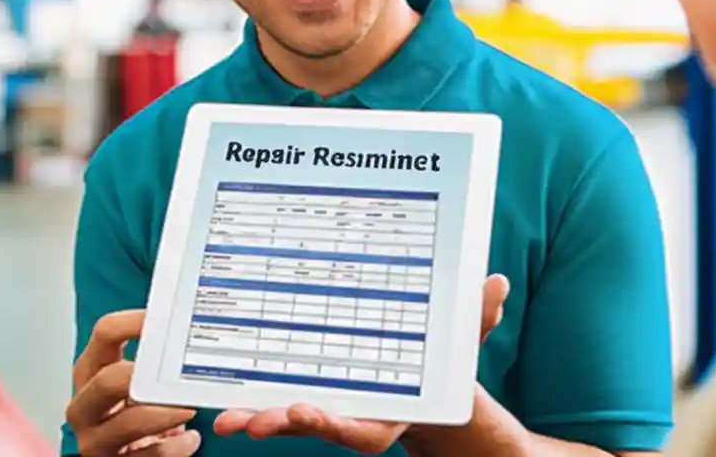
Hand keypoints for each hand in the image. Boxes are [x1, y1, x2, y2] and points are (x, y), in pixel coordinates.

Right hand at [67, 310, 200, 455]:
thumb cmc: (136, 415)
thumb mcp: (135, 386)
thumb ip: (151, 364)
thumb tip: (195, 330)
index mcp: (90, 372)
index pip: (105, 333)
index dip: (136, 321)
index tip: (169, 319)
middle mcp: (85, 406)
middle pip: (108, 379)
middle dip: (146, 374)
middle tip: (177, 373)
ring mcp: (95, 440)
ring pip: (128, 423)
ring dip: (166, 414)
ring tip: (191, 408)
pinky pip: (150, 456)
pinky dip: (176, 447)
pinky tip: (191, 438)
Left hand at [213, 274, 511, 454]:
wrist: (421, 380)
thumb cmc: (441, 364)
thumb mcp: (462, 341)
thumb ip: (476, 319)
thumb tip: (497, 286)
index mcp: (389, 414)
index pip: (360, 430)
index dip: (331, 424)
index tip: (303, 411)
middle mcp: (353, 415)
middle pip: (311, 425)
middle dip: (278, 425)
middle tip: (247, 423)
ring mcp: (326, 405)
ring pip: (284, 417)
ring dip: (253, 417)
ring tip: (221, 419)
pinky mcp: (304, 390)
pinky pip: (274, 395)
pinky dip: (250, 396)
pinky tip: (218, 390)